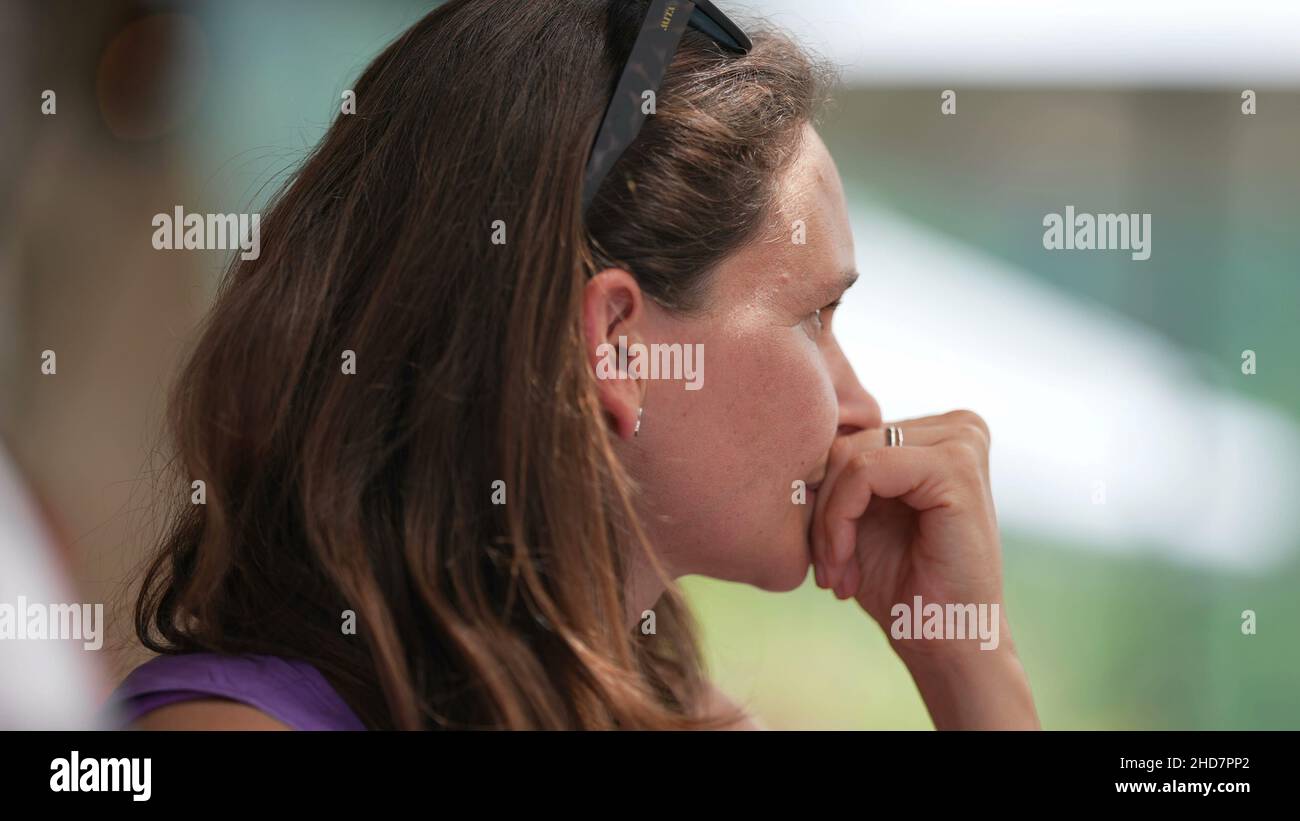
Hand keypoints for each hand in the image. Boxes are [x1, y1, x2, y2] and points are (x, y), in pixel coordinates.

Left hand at [809, 410, 1038, 727]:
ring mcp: (962, 441)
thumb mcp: (855, 513)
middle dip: (822, 510)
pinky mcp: (956, 467)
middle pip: (845, 443)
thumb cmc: (898, 582)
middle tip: (828, 569)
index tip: (822, 551)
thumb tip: (788, 432)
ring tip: (836, 572)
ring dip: (828, 523)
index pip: (848, 435)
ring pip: (848, 457)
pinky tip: (844, 566)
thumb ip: (835, 470)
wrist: (942, 640)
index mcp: (937, 432)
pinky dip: (839, 521)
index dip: (820, 492)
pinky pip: (863, 471)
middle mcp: (957, 426)